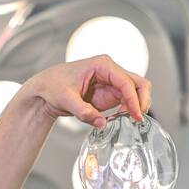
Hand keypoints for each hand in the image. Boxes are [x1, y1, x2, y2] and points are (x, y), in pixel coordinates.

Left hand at [21, 55, 152, 127]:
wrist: (46, 89)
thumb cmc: (54, 86)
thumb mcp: (66, 100)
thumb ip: (84, 112)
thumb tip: (102, 123)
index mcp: (102, 65)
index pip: (126, 82)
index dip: (134, 100)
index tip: (135, 116)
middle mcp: (111, 71)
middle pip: (139, 83)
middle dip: (142, 100)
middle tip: (136, 119)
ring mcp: (112, 82)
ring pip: (137, 91)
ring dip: (136, 106)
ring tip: (127, 121)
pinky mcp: (110, 93)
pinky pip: (128, 101)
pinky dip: (129, 111)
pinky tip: (121, 120)